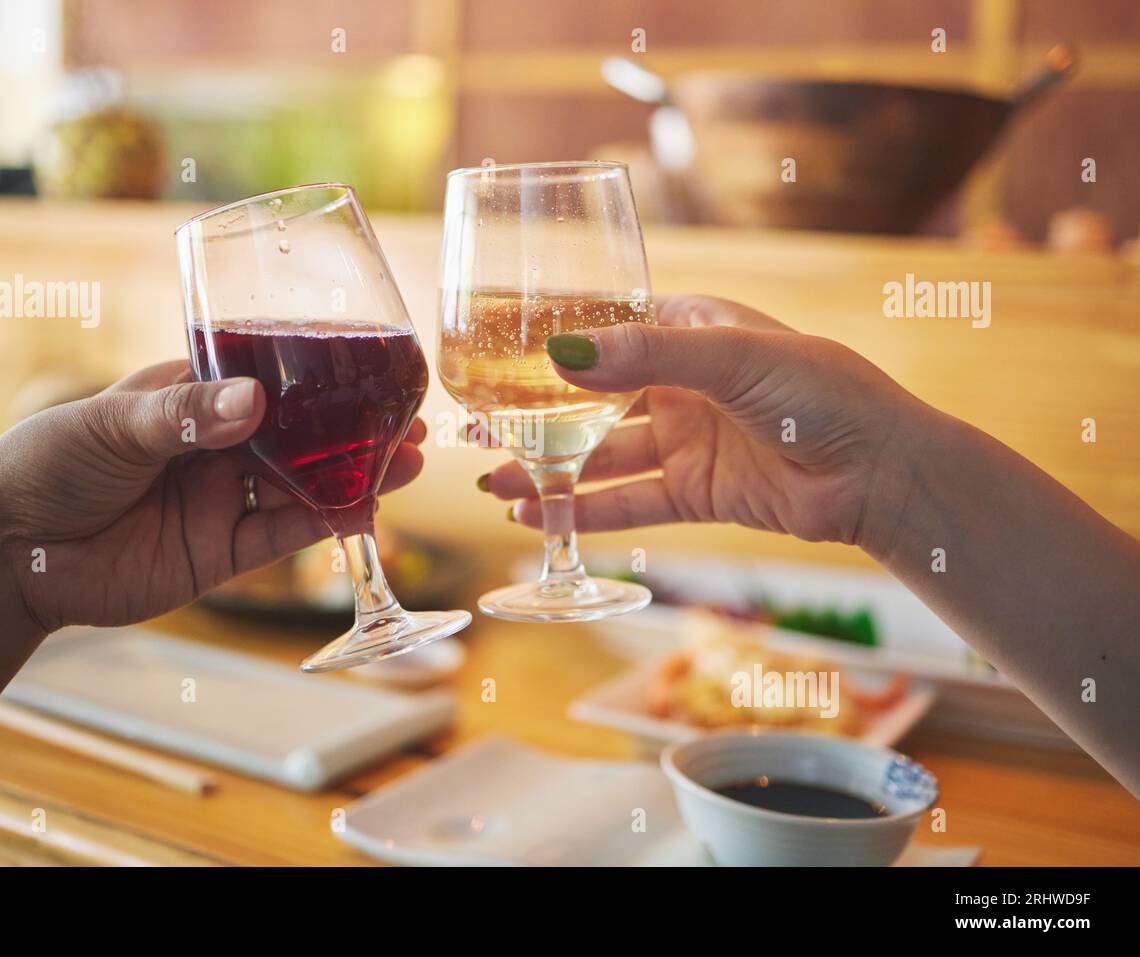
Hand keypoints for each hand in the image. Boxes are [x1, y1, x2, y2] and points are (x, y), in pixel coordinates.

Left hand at [0, 361, 423, 631]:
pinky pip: (284, 536)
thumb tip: (254, 402)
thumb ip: (184, 416)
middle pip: (303, 436)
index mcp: (192, 397)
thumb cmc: (47, 464)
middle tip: (413, 424)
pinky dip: (326, 524)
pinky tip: (365, 510)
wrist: (9, 554)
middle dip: (357, 429)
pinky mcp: (222, 553)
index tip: (375, 368)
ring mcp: (223, 500)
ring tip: (410, 462)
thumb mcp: (112, 425)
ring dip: (357, 475)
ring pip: (306, 485)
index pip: (272, 381)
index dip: (324, 378)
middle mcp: (217, 447)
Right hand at [482, 295, 921, 555]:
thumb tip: (560, 355)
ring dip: (549, 469)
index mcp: (692, 330)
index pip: (607, 332)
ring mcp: (689, 440)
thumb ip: (646, 357)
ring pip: (601, 455)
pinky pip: (630, 501)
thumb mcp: (733, 358)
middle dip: (535, 417)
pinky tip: (540, 515)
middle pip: (592, 400)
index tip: (494, 361)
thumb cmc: (823, 393)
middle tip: (475, 431)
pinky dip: (586, 510)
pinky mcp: (699, 493)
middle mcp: (683, 384)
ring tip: (494, 481)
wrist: (882, 473)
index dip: (551, 348)